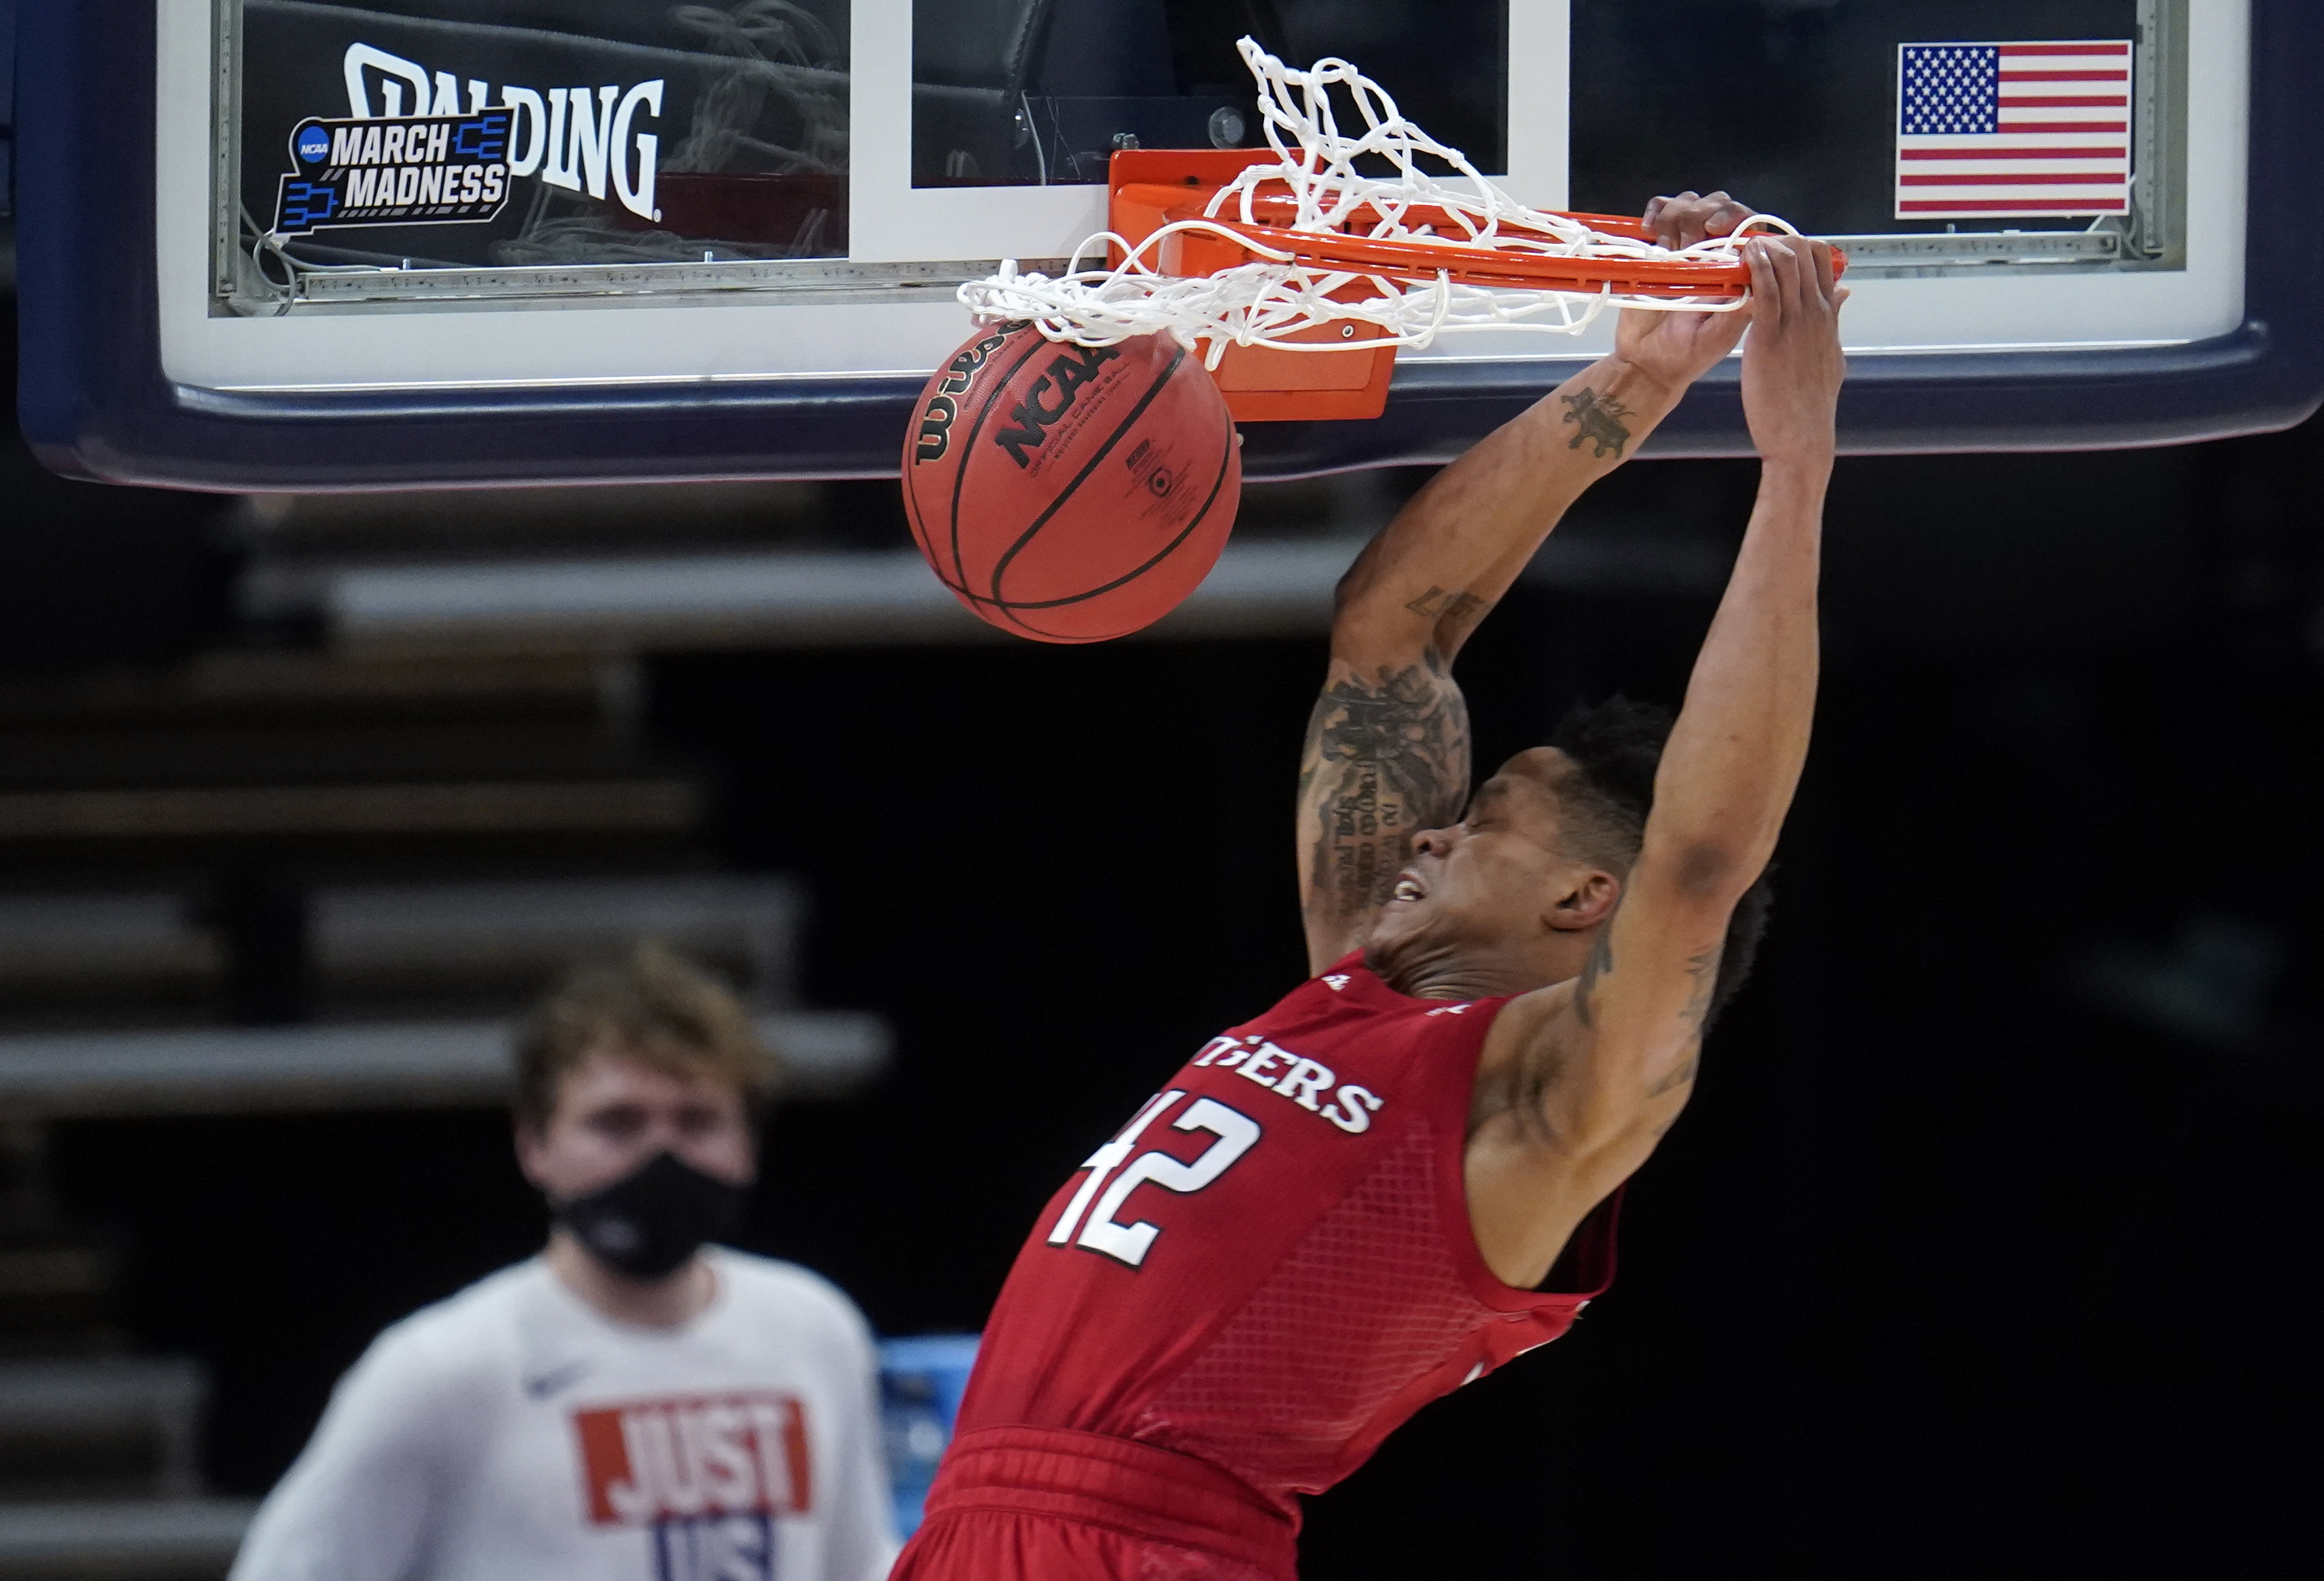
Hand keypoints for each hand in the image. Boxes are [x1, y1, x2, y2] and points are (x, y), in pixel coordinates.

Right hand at [1612, 190, 1758, 389]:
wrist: (1644, 364)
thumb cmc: (1685, 355)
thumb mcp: (1721, 336)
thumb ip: (1742, 306)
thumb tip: (1761, 269)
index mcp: (1735, 270)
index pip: (1747, 225)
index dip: (1735, 217)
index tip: (1717, 228)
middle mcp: (1712, 254)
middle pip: (1718, 205)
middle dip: (1702, 215)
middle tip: (1688, 244)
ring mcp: (1683, 248)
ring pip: (1690, 202)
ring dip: (1677, 216)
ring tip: (1668, 248)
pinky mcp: (1654, 247)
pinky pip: (1659, 209)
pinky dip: (1656, 211)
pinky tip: (1652, 229)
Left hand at [1739, 235, 1847, 463]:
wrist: (1802, 435)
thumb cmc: (1811, 402)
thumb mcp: (1831, 352)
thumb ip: (1833, 319)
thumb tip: (1843, 292)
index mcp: (1827, 315)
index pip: (1822, 260)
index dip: (1799, 243)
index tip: (1775, 245)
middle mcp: (1815, 313)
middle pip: (1805, 253)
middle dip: (1777, 239)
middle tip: (1751, 239)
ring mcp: (1795, 322)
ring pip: (1786, 265)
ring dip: (1764, 247)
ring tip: (1743, 242)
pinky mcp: (1771, 337)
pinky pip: (1765, 291)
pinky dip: (1754, 269)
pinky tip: (1743, 260)